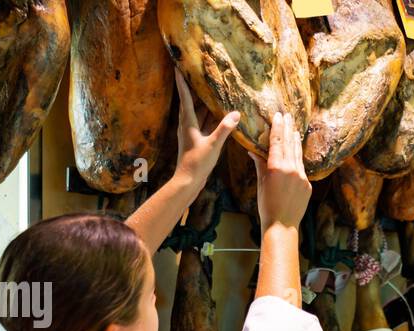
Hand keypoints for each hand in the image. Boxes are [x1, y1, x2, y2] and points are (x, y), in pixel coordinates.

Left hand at [173, 70, 238, 192]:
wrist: (187, 181)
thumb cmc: (197, 163)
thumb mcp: (213, 145)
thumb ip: (224, 129)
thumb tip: (236, 113)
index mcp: (188, 122)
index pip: (185, 96)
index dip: (181, 81)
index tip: (177, 66)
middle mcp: (187, 124)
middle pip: (190, 101)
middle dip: (193, 87)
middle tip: (198, 72)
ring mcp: (191, 132)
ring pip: (197, 112)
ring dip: (203, 102)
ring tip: (211, 89)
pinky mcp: (196, 140)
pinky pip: (202, 123)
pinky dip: (209, 116)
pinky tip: (218, 113)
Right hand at [253, 111, 310, 231]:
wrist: (282, 225)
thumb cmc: (266, 206)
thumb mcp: (261, 183)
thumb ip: (260, 164)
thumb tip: (253, 150)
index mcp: (277, 167)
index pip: (277, 141)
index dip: (278, 127)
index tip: (278, 115)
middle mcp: (292, 169)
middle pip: (289, 144)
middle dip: (288, 128)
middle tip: (288, 115)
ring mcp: (302, 177)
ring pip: (298, 154)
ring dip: (295, 140)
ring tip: (294, 128)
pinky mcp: (308, 185)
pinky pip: (302, 167)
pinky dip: (298, 158)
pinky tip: (297, 151)